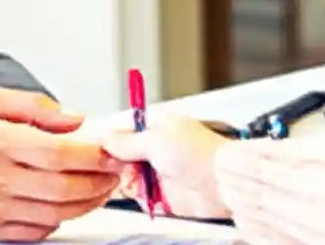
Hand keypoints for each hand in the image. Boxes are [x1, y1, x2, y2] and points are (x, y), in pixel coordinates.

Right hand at [0, 84, 123, 240]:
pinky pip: (38, 232)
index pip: (60, 153)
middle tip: (112, 171)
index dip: (94, 154)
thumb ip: (34, 105)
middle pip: (65, 187)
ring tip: (98, 188)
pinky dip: (60, 220)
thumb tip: (74, 118)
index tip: (109, 150)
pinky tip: (66, 204)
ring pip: (58, 213)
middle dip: (99, 181)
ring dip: (87, 202)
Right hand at [100, 115, 232, 219]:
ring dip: (129, 183)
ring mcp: (161, 172)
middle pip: (124, 158)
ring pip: (130, 179)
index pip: (124, 133)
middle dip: (119, 166)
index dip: (112, 144)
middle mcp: (158, 149)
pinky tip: (143, 195)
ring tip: (134, 184)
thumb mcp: (154, 140)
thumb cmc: (198, 154)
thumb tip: (105, 138)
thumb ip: (126, 142)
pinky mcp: (165, 194)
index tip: (102, 152)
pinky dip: (140, 198)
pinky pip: (142, 197)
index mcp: (157, 128)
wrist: (222, 183)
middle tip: (121, 170)